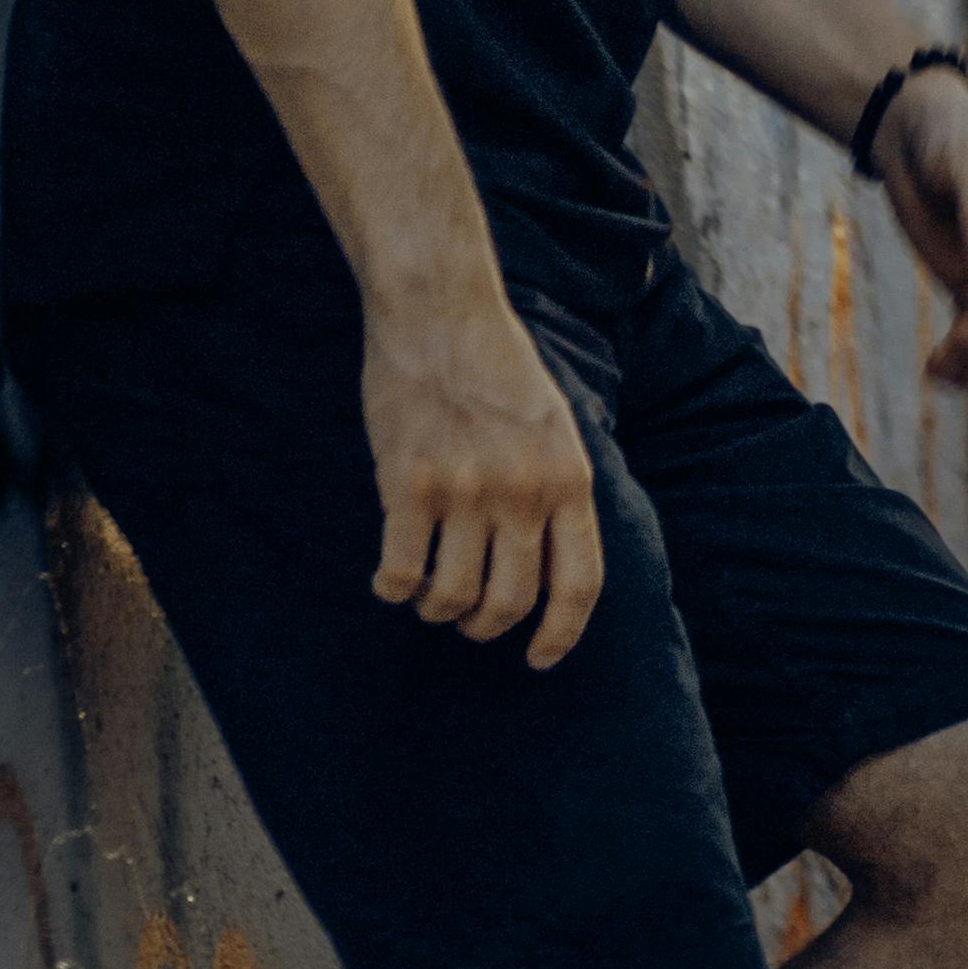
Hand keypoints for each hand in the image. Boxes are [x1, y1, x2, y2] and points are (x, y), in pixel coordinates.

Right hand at [361, 278, 605, 662]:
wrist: (439, 309)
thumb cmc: (495, 364)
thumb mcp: (555, 425)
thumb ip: (558, 489)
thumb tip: (553, 559)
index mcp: (568, 480)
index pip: (577, 585)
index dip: (560, 635)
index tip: (538, 658)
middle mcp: (523, 493)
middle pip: (510, 602)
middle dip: (486, 628)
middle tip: (468, 623)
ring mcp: (466, 491)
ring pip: (453, 596)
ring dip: (437, 610)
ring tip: (427, 597)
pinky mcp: (409, 484)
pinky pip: (401, 572)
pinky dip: (393, 589)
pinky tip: (389, 581)